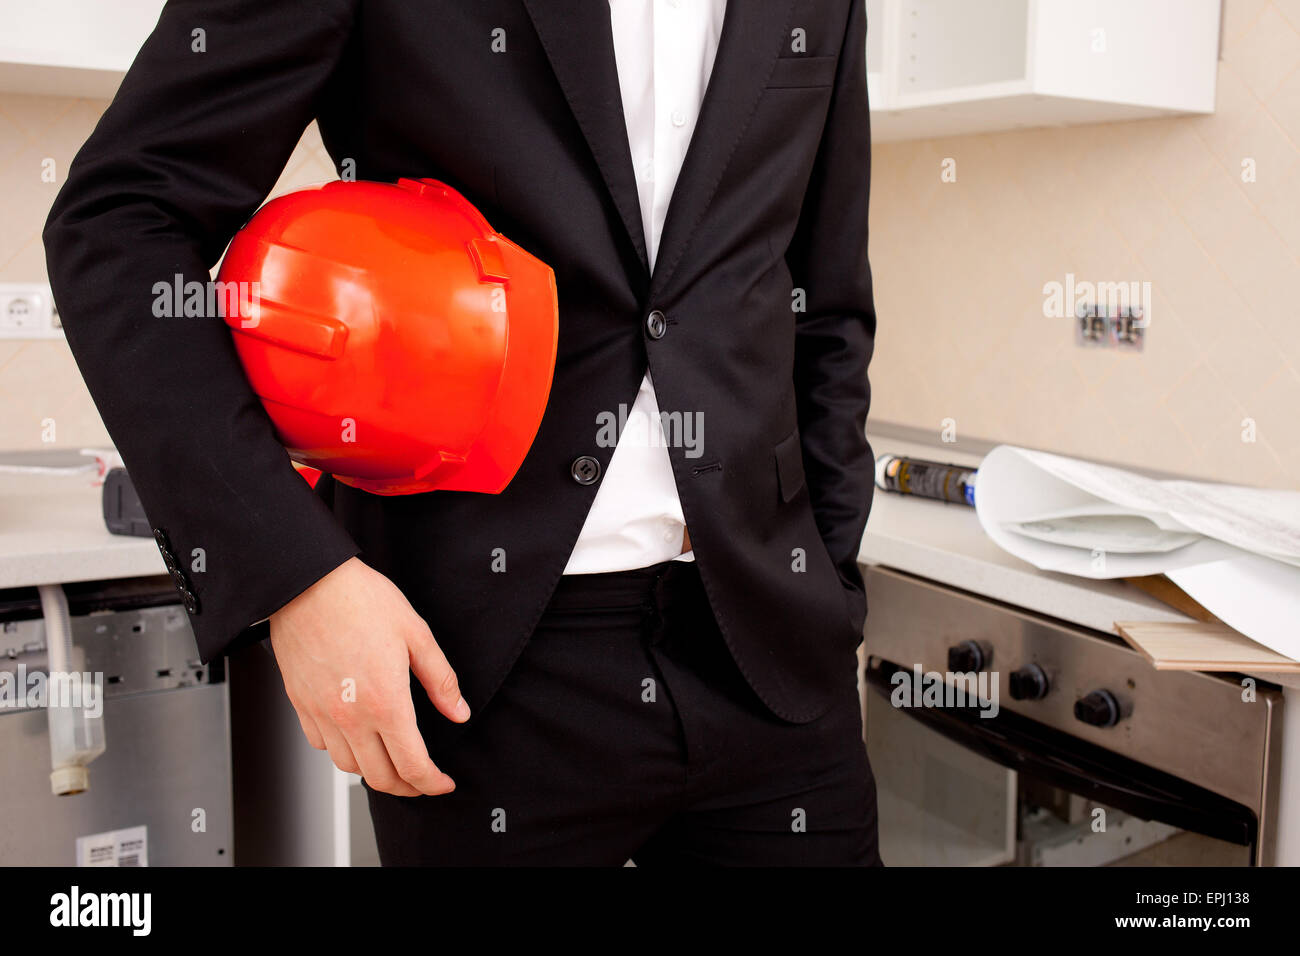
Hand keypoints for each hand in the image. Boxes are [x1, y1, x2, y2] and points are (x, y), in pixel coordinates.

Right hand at [268, 556, 466, 795]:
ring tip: (392, 762)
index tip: (443, 783)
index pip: (412, 766)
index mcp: (385, 702)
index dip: (432, 783)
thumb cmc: (360, 600)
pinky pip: (322, 745)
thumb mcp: (416, 634)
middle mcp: (350, 717)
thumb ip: (440, 680)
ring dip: (375, 772)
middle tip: (423, 780)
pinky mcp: (301, 704)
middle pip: (381, 777)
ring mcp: (321, 713)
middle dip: (408, 787)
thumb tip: (458, 712)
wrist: (307, 582)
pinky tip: (357, 738)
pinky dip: (343, 752)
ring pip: (349, 767)